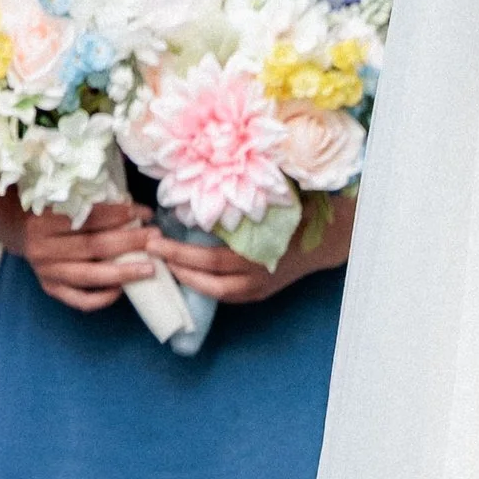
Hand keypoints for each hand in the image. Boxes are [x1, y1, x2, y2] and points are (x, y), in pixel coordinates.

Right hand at [0, 192, 160, 315]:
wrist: (21, 231)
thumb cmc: (54, 212)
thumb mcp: (65, 201)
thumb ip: (93, 203)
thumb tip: (139, 210)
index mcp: (44, 220)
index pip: (88, 218)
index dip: (119, 215)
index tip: (145, 212)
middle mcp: (42, 248)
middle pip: (93, 246)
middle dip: (129, 242)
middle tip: (155, 237)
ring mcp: (46, 271)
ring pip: (90, 275)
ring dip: (123, 272)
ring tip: (150, 268)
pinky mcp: (51, 288)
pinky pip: (80, 300)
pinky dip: (103, 298)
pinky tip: (123, 290)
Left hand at [160, 193, 355, 305]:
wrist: (327, 240)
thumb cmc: (299, 214)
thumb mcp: (274, 201)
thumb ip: (246, 198)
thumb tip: (205, 181)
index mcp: (258, 253)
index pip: (211, 259)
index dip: (181, 253)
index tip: (157, 238)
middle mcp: (257, 275)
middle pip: (208, 278)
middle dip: (176, 265)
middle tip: (150, 249)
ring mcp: (259, 288)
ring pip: (215, 292)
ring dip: (186, 279)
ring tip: (165, 263)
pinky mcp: (260, 294)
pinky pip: (227, 296)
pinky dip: (204, 287)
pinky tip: (187, 274)